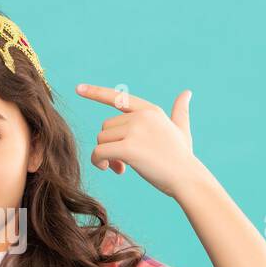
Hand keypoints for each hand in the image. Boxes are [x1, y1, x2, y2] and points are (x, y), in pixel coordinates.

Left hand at [76, 84, 197, 197]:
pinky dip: (99, 162)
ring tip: (122, 167)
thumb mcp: (182, 130)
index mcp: (150, 110)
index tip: (78, 88)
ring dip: (106, 156)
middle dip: (110, 145)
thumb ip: (180, 111)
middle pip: (105, 127)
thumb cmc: (182, 158)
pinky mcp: (128, 148)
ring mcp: (135, 130)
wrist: (187, 178)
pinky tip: (113, 170)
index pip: (118, 98)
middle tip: (123, 163)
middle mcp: (141, 116)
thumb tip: (187, 93)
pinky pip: (99, 152)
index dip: (96, 92)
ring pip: (101, 140)